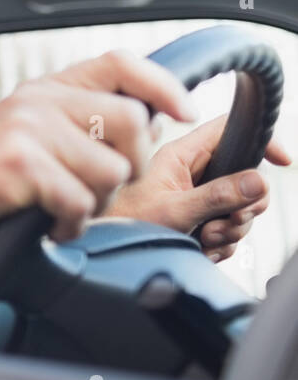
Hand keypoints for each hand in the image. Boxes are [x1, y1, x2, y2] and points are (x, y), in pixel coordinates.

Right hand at [0, 50, 196, 242]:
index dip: (161, 85)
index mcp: (38, 91)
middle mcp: (33, 101)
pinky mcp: (16, 165)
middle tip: (97, 194)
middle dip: (130, 167)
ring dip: (96, 205)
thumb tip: (143, 125)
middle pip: (131, 120)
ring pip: (111, 168)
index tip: (184, 112)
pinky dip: (70, 226)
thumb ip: (69, 125)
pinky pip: (80, 200)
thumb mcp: (19, 141)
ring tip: (60, 215)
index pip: (118, 64)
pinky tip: (45, 229)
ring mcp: (24, 130)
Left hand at [107, 114, 290, 260]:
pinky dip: (221, 244)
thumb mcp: (173, 211)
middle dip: (244, 206)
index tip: (284, 161)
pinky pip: (228, 229)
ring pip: (240, 208)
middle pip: (246, 177)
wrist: (101, 250)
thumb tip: (260, 181)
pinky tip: (202, 248)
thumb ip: (216, 196)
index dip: (261, 140)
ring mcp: (195, 196)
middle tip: (224, 222)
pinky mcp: (196, 218)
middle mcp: (191, 171)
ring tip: (205, 237)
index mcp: (182, 155)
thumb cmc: (121, 225)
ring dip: (231, 229)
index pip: (230, 129)